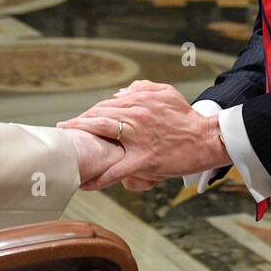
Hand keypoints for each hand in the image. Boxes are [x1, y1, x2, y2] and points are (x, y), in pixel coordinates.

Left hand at [59, 80, 228, 189]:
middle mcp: (134, 115)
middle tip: (63, 131)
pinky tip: (86, 183)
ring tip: (66, 150)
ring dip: (81, 140)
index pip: (105, 105)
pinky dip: (99, 177)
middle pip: (97, 117)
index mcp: (138, 100)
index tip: (77, 120)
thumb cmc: (186, 117)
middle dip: (77, 124)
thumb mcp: (166, 93)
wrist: (207, 139)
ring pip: (102, 135)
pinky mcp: (143, 159)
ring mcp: (137, 138)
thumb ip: (142, 88)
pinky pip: (116, 169)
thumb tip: (121, 91)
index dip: (89, 113)